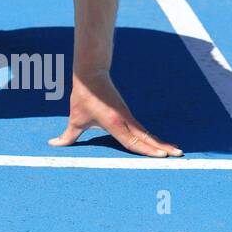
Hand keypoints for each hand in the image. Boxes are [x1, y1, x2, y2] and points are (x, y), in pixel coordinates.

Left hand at [49, 70, 181, 156]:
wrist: (91, 75)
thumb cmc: (83, 97)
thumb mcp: (75, 118)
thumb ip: (67, 136)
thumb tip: (52, 144)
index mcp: (114, 122)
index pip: (132, 140)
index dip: (146, 149)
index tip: (161, 156)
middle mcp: (124, 120)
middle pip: (145, 138)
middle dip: (161, 148)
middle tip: (178, 156)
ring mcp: (128, 117)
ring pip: (146, 134)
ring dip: (161, 143)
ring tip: (177, 151)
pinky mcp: (128, 114)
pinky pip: (142, 129)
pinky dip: (152, 138)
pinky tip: (161, 144)